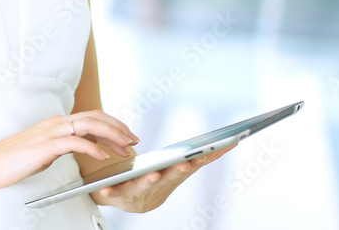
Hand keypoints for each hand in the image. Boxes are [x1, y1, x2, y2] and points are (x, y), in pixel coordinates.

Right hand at [0, 111, 139, 189]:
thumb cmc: (17, 158)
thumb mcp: (48, 148)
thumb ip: (66, 143)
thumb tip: (87, 146)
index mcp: (59, 122)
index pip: (93, 116)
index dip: (113, 124)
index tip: (128, 136)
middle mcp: (57, 122)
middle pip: (96, 117)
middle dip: (118, 128)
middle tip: (134, 141)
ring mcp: (51, 132)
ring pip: (89, 125)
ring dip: (111, 135)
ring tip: (125, 147)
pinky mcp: (46, 145)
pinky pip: (75, 142)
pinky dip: (92, 147)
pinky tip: (102, 156)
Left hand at [90, 144, 235, 212]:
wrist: (124, 198)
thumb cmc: (152, 178)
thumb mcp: (175, 167)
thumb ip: (200, 158)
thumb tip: (232, 141)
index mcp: (174, 177)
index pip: (194, 166)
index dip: (207, 157)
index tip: (220, 147)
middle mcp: (160, 188)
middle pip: (172, 178)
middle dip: (179, 170)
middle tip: (185, 163)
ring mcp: (141, 194)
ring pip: (145, 187)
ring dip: (150, 181)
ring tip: (152, 174)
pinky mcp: (120, 196)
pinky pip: (115, 193)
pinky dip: (112, 190)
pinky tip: (106, 187)